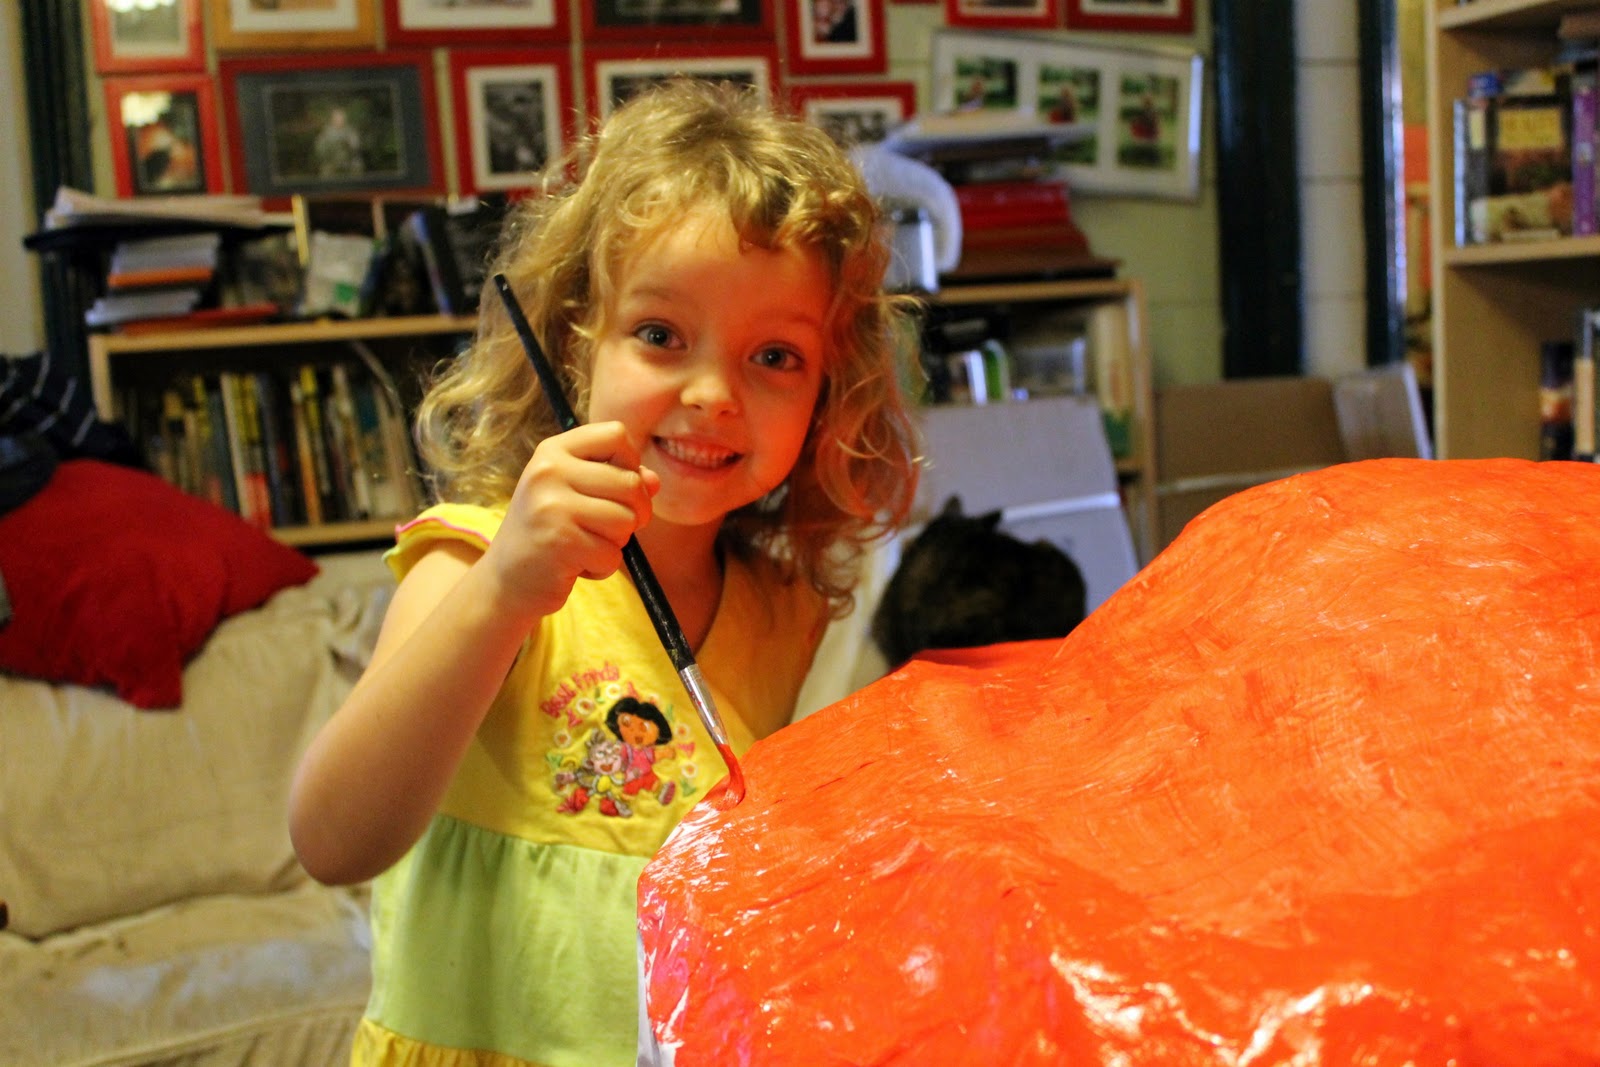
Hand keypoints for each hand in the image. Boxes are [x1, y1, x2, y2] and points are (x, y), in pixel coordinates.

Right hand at [483, 421, 660, 620]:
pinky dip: (603, 567)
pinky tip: (576, 566)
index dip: (630, 463)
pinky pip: (612, 554)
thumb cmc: (548, 531)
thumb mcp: (576, 495)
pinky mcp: (560, 542)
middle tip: (609, 529)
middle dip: (634, 513)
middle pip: (631, 483)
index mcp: (553, 451)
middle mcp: (549, 471)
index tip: (615, 487)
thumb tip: (653, 481)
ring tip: (586, 546)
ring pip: (626, 520)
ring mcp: (552, 506)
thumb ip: (616, 481)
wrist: (506, 580)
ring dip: (616, 543)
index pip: (615, 434)